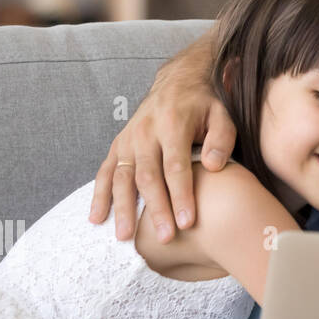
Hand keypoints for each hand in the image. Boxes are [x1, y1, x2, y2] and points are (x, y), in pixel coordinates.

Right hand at [88, 35, 234, 242]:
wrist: (178, 80)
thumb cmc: (205, 103)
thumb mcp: (222, 113)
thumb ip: (222, 139)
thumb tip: (213, 167)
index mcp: (173, 124)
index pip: (176, 166)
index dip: (181, 195)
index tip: (187, 222)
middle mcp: (145, 132)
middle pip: (148, 177)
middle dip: (155, 209)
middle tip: (164, 238)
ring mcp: (128, 139)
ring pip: (122, 177)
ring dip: (122, 208)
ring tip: (125, 236)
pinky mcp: (118, 144)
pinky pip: (105, 172)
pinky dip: (99, 195)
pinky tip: (96, 218)